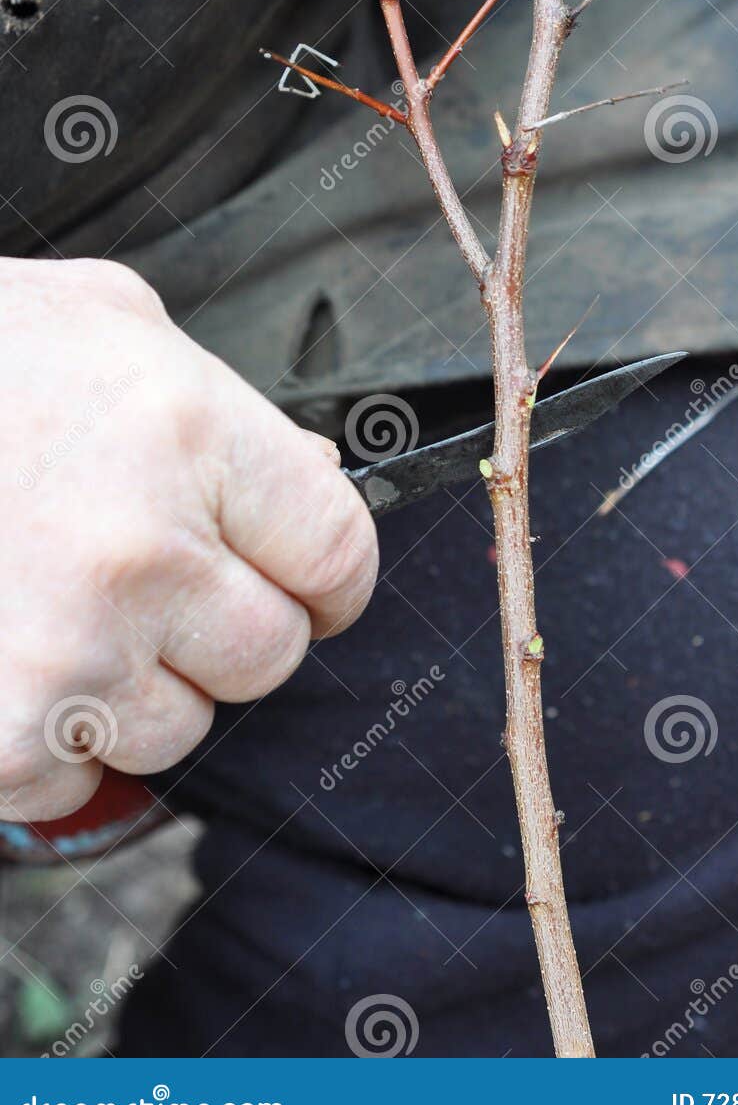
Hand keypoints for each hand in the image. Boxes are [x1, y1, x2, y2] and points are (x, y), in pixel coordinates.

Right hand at [0, 258, 376, 821]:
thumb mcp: (107, 320)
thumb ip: (223, 404)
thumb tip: (313, 477)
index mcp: (187, 432)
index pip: (338, 551)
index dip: (325, 575)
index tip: (303, 581)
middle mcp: (142, 551)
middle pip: (272, 653)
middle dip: (225, 628)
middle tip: (154, 585)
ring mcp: (67, 653)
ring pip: (181, 728)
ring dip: (135, 688)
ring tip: (56, 607)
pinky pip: (79, 783)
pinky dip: (52, 742)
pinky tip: (8, 659)